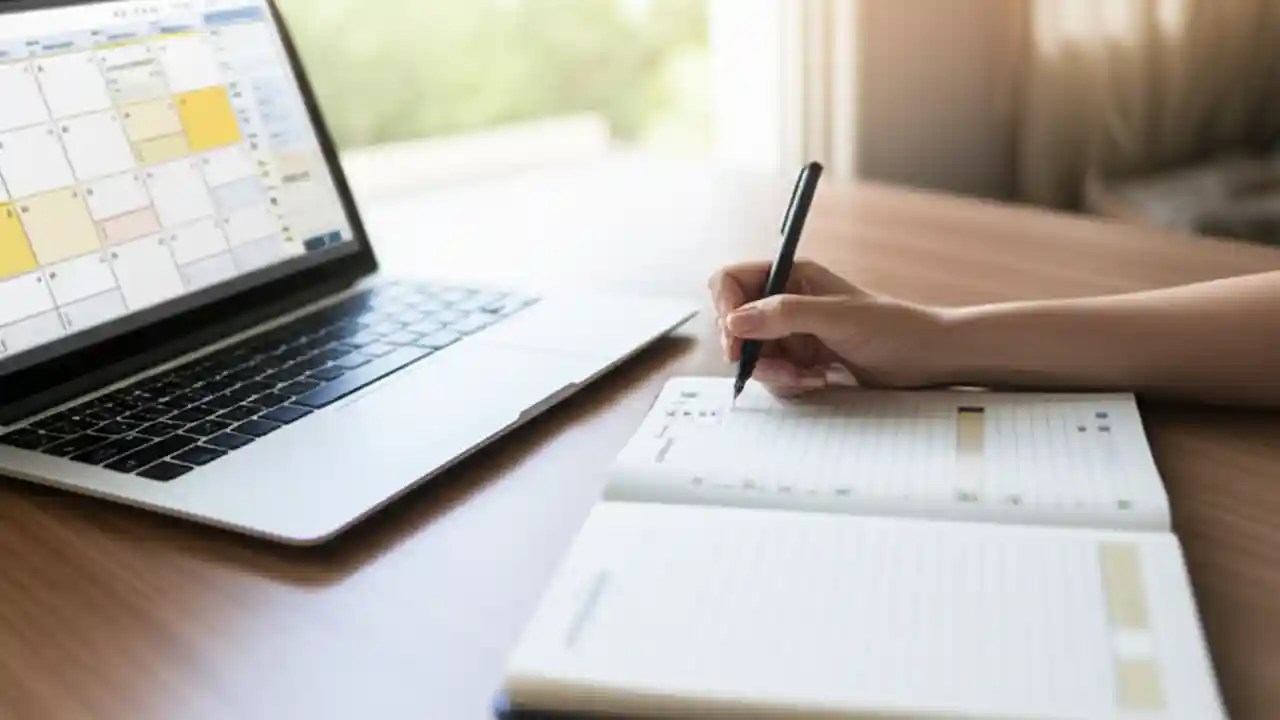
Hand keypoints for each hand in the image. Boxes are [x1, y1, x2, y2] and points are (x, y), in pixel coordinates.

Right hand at [709, 260, 951, 395]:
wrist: (927, 358)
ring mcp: (792, 333)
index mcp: (790, 276)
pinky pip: (774, 375)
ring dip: (775, 372)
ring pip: (753, 355)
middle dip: (751, 350)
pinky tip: (819, 380)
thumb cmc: (893, 327)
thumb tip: (735, 321)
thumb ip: (784, 315)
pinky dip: (790, 383)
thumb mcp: (836, 317)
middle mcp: (786, 302)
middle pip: (736, 324)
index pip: (732, 281)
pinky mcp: (801, 361)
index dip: (725, 307)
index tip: (735, 338)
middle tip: (776, 368)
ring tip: (809, 377)